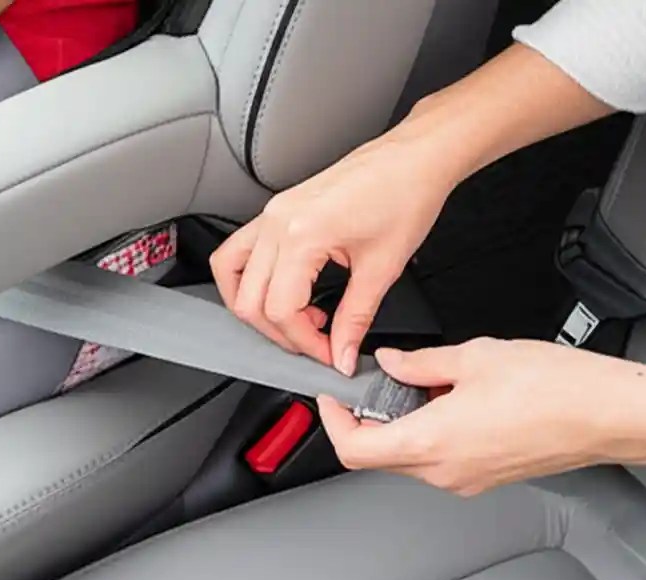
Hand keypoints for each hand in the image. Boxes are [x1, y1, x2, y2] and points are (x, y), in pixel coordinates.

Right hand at [211, 125, 462, 374]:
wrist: (414, 158)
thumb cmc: (405, 195)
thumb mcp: (382, 269)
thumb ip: (355, 319)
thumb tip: (342, 353)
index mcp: (301, 234)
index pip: (279, 310)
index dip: (305, 343)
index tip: (331, 354)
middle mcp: (278, 221)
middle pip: (249, 300)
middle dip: (281, 333)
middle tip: (317, 343)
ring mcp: (273, 212)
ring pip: (231, 274)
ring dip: (255, 307)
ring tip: (293, 320)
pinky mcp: (278, 209)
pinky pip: (242, 251)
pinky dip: (254, 280)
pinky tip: (287, 291)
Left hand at [317, 339, 645, 495]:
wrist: (610, 414)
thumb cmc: (558, 388)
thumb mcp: (476, 356)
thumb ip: (422, 362)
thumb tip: (392, 363)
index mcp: (433, 441)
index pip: (354, 448)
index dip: (333, 421)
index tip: (333, 396)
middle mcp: (445, 472)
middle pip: (378, 456)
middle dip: (368, 418)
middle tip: (376, 381)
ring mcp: (466, 480)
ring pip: (409, 458)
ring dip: (402, 424)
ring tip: (425, 384)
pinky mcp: (487, 478)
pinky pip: (440, 459)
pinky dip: (430, 431)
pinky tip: (454, 400)